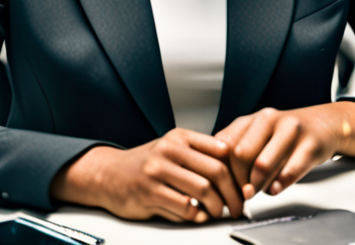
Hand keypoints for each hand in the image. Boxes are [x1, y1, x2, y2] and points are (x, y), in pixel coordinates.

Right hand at [49, 128, 243, 221]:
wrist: (109, 174)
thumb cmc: (146, 163)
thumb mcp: (172, 148)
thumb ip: (199, 154)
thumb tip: (234, 168)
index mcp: (180, 137)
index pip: (221, 149)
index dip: (239, 171)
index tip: (245, 185)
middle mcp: (169, 150)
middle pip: (216, 171)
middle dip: (233, 194)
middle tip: (237, 206)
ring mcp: (158, 172)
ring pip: (203, 190)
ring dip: (216, 207)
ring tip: (219, 213)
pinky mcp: (149, 194)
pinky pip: (183, 208)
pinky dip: (196, 216)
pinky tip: (198, 216)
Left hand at [215, 106, 344, 198]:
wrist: (324, 125)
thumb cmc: (287, 135)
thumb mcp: (260, 134)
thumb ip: (238, 148)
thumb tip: (217, 174)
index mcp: (253, 118)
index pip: (226, 146)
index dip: (224, 170)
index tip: (228, 185)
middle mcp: (270, 119)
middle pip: (240, 155)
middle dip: (240, 180)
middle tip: (244, 193)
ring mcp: (291, 130)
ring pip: (262, 165)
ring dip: (258, 186)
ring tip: (261, 190)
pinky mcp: (310, 144)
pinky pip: (288, 172)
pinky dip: (278, 186)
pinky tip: (275, 188)